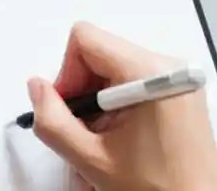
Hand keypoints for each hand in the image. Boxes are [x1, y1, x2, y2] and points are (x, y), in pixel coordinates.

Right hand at [27, 23, 216, 190]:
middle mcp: (168, 67)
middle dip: (81, 91)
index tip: (69, 111)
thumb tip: (36, 87)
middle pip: (99, 53)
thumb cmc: (158, 188)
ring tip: (102, 140)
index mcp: (150, 74)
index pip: (85, 40)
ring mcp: (177, 79)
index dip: (67, 74)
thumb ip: (53, 121)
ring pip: (113, 69)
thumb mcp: (92, 159)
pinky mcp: (180, 92)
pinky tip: (119, 137)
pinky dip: (115, 106)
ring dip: (97, 103)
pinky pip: (132, 82)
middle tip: (82, 131)